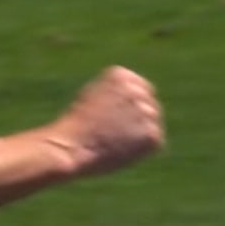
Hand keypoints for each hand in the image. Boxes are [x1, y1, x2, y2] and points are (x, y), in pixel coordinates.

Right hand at [45, 66, 165, 176]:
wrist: (70, 148)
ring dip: (139, 133)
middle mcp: (137, 89)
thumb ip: (116, 94)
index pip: (140, 88)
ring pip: (152, 123)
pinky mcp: (152, 135)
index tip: (109, 116)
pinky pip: (154, 142)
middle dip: (136, 118)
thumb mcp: (94, 97)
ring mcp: (147, 112)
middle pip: (148, 104)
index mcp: (121, 75)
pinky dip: (141, 150)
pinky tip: (121, 149)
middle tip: (112, 131)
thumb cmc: (75, 126)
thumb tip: (138, 102)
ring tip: (114, 140)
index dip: (126, 106)